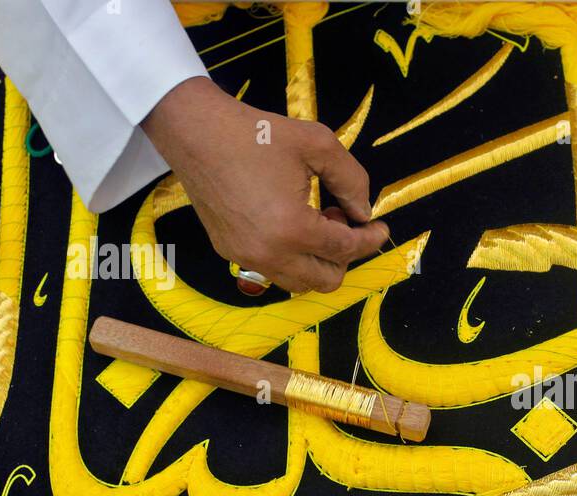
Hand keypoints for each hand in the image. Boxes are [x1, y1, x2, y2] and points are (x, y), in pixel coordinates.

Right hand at [142, 76, 388, 292]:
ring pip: (299, 283)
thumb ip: (352, 181)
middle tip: (341, 220)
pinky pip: (272, 270)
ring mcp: (245, 257)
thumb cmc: (257, 133)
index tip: (380, 228)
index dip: (371, 240)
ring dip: (318, 261)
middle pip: (326, 279)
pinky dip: (291, 258)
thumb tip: (364, 212)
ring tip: (315, 221)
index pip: (346, 250)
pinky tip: (289, 223)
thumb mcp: (319, 145)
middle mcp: (269, 254)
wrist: (195, 131)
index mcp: (293, 229)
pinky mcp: (229, 251)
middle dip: (345, 255)